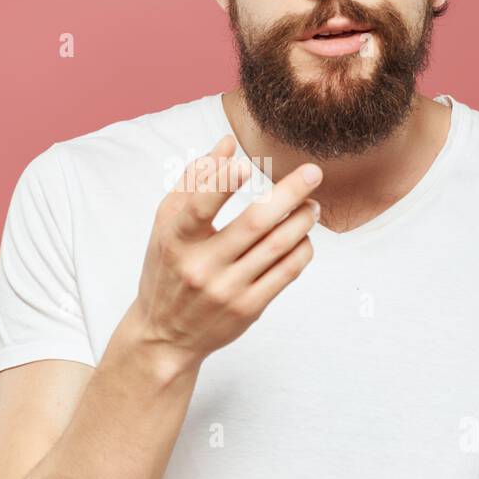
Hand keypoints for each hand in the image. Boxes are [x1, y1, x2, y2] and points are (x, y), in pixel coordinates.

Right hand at [127, 134, 321, 374]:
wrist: (165, 334)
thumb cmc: (167, 269)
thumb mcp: (166, 225)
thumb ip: (195, 181)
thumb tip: (227, 144)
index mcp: (176, 240)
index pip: (200, 207)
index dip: (222, 183)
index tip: (246, 165)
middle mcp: (201, 266)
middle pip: (254, 223)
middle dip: (290, 192)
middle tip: (313, 172)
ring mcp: (227, 289)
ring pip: (278, 246)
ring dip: (302, 219)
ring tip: (312, 205)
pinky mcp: (248, 308)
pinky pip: (286, 272)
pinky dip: (302, 248)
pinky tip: (303, 236)